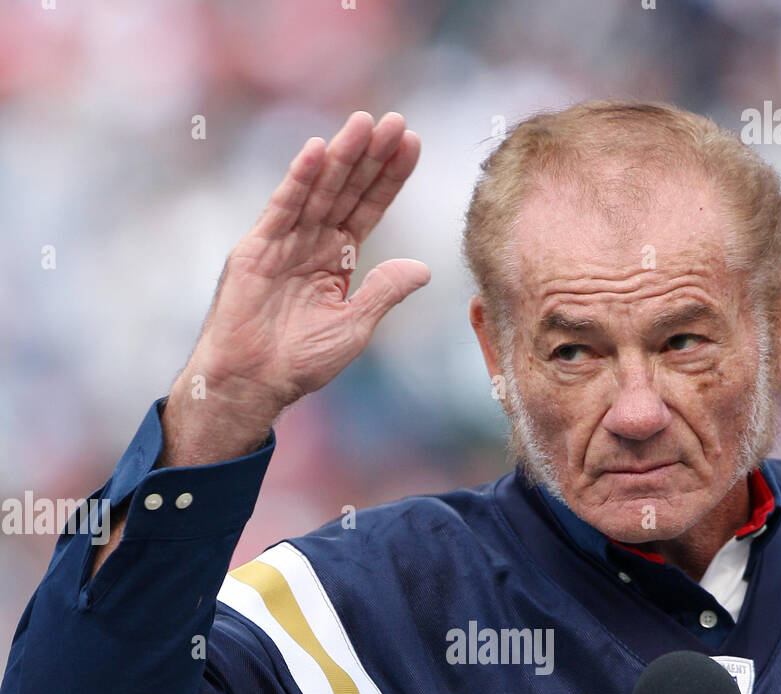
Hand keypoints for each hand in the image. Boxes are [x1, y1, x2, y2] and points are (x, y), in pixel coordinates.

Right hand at [167, 111, 428, 450]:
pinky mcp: (258, 247)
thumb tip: (423, 268)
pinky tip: (320, 150)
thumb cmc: (300, 362)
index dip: (389, 178)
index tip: (412, 144)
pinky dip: (300, 178)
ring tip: (365, 123)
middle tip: (395, 121)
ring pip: (319, 190)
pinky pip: (282, 206)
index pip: (369, 208)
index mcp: (337, 259)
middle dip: (371, 156)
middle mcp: (312, 242)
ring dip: (342, 156)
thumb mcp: (354, 327)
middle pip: (347, 190)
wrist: (255, 382)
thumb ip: (383, 292)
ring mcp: (284, 241)